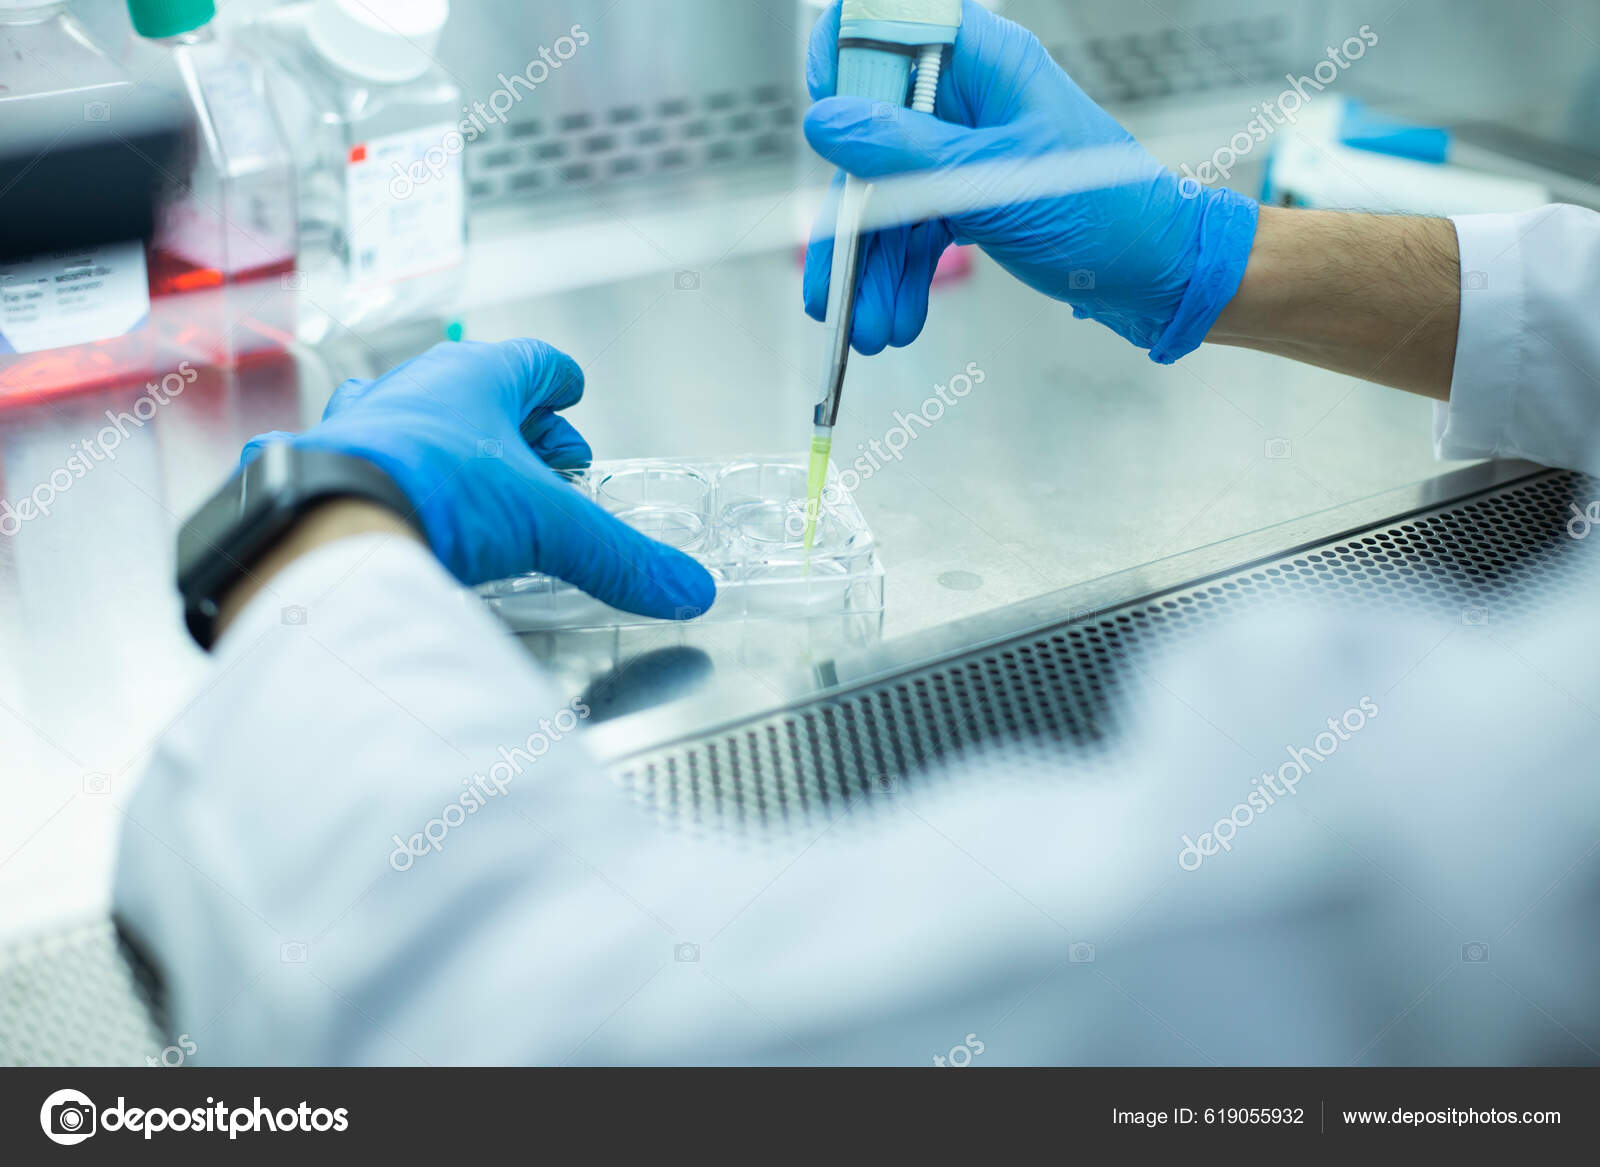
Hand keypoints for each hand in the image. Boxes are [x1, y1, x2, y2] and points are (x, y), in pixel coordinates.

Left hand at [243, 339, 715, 619]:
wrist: (330, 528)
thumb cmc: (439, 494)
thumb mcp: (551, 529)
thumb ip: (620, 558)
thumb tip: (686, 588)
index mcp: (474, 379)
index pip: (532, 362)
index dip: (560, 381)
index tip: (572, 392)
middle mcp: (412, 387)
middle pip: (474, 389)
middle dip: (512, 424)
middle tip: (540, 464)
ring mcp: (359, 421)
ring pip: (412, 414)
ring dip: (444, 442)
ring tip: (467, 482)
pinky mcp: (317, 462)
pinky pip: (356, 454)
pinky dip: (382, 473)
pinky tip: (392, 504)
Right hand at [802, 0, 1258, 361]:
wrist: (1159, 276)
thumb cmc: (1108, 215)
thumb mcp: (997, 184)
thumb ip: (909, 153)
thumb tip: (827, 123)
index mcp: (984, 61)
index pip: (889, 22)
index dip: (847, 64)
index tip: (829, 130)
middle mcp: (968, 97)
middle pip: (871, 132)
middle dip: (853, 220)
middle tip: (835, 288)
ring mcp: (964, 148)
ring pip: (887, 196)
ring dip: (872, 268)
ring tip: (869, 330)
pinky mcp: (967, 195)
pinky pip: (911, 230)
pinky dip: (899, 276)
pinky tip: (894, 319)